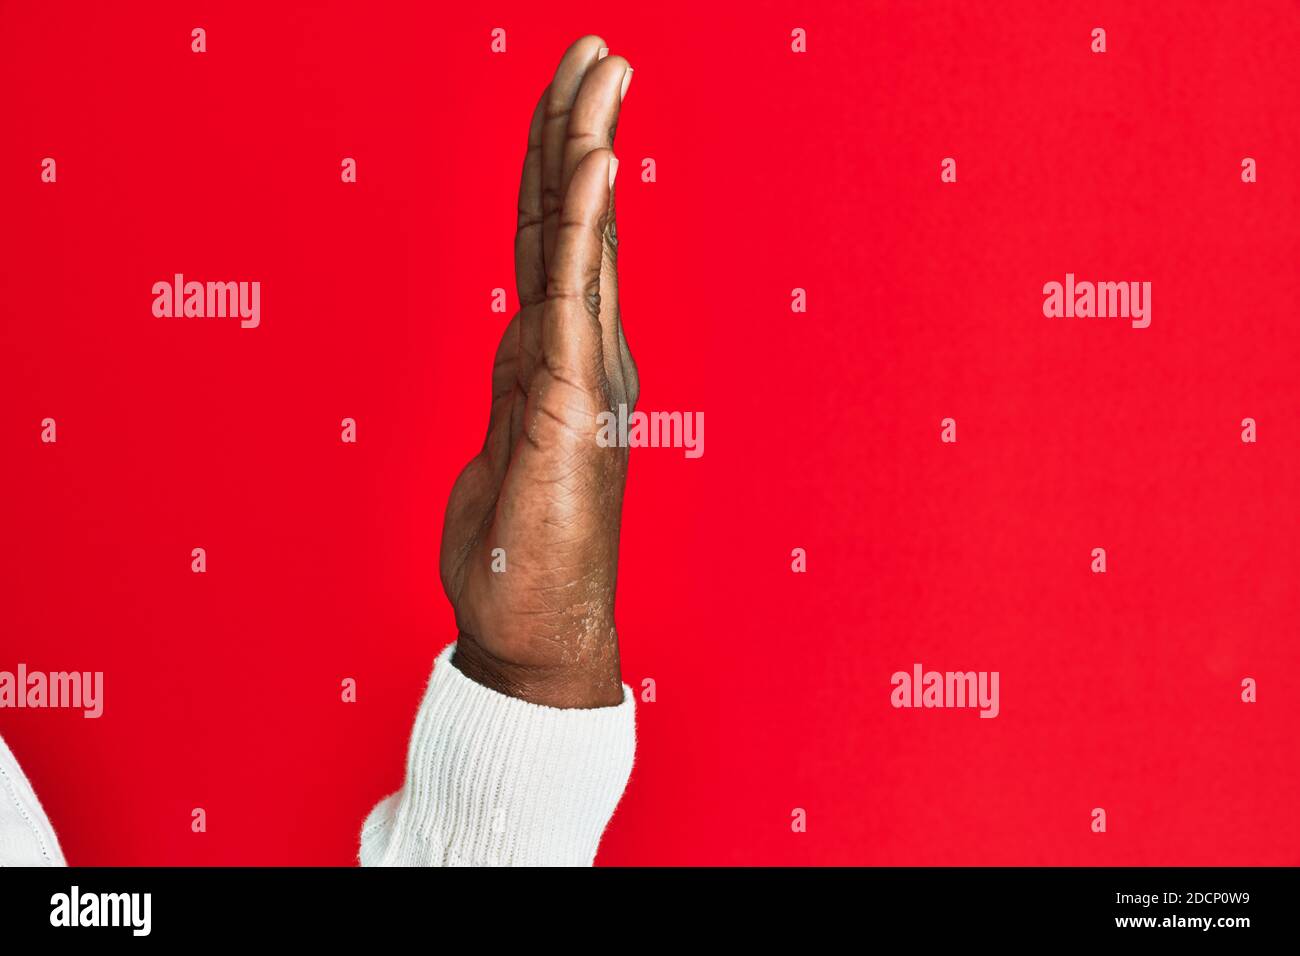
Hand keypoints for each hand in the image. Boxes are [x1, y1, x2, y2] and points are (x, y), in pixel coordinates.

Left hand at [440, 36, 637, 708]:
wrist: (538, 628)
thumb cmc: (523, 553)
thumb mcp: (510, 450)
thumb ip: (522, 394)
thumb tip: (525, 364)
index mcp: (560, 357)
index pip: (560, 243)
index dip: (562, 168)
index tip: (572, 101)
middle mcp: (582, 351)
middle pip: (576, 219)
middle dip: (580, 126)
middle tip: (596, 51)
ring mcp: (582, 370)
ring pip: (584, 236)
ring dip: (588, 144)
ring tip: (602, 68)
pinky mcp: (569, 396)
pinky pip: (576, 289)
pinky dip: (586, 217)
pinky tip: (595, 156)